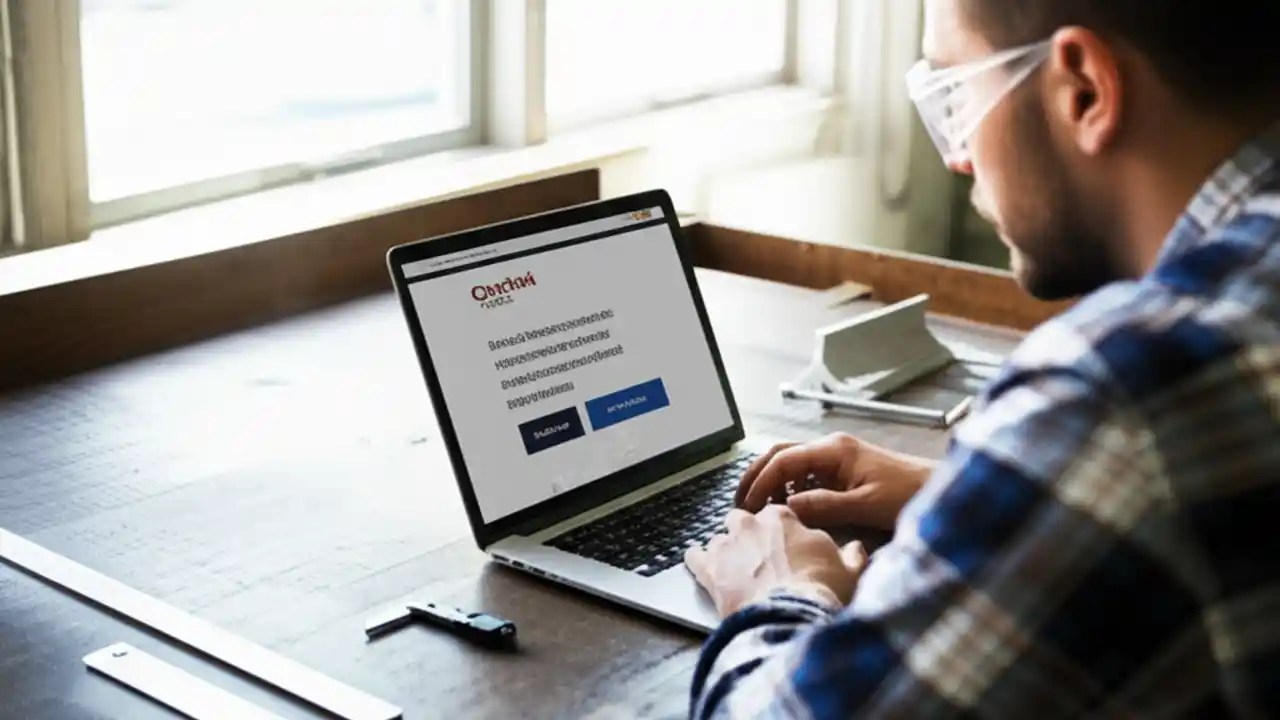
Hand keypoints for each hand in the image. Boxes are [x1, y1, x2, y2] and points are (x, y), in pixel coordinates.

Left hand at [685, 506, 867, 616]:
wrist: (790, 617)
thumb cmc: (822, 591)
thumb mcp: (849, 571)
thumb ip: (852, 556)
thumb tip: (858, 549)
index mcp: (782, 518)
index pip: (777, 514)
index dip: (781, 530)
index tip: (785, 544)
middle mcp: (750, 525)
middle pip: (742, 521)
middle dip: (748, 534)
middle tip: (759, 556)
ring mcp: (726, 546)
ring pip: (719, 539)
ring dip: (725, 550)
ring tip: (734, 567)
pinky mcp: (709, 571)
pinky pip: (694, 557)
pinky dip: (696, 559)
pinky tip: (697, 562)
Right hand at [736, 433, 934, 530]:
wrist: (940, 491)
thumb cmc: (909, 494)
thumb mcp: (866, 505)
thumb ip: (825, 506)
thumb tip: (786, 509)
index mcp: (834, 449)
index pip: (783, 460)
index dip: (760, 483)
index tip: (748, 507)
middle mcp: (831, 448)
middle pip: (780, 455)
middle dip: (757, 477)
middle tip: (741, 504)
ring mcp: (837, 459)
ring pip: (791, 465)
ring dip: (772, 484)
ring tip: (761, 510)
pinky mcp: (843, 472)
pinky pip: (806, 476)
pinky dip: (790, 490)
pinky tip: (787, 509)